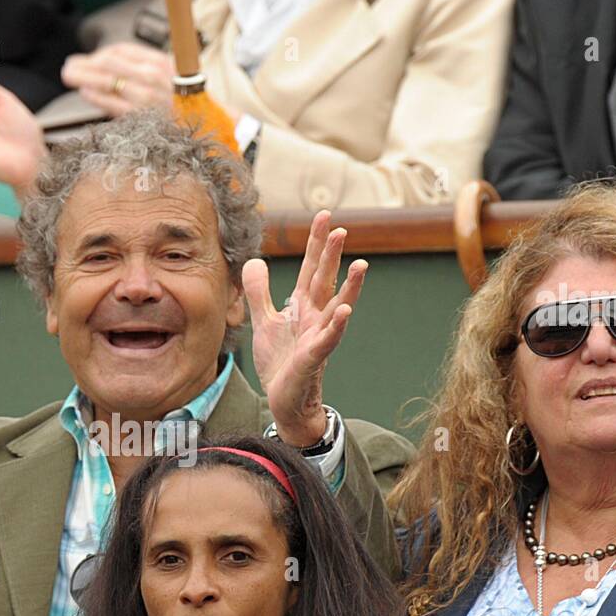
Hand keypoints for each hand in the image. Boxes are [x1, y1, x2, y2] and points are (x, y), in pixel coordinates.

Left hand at [61, 42, 173, 117]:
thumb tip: (101, 64)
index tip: (86, 60)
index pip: (122, 50)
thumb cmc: (178, 106)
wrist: (201, 129)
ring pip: (110, 81)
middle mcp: (154, 77)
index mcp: (159, 62)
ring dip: (85, 78)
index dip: (99, 54)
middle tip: (68, 68)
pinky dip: (98, 97)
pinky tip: (85, 92)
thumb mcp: (165, 79)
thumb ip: (138, 70)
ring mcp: (149, 97)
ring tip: (69, 76)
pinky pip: (115, 104)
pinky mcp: (143, 117)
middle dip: (86, 64)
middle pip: (111, 63)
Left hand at [245, 211, 365, 446]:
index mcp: (302, 306)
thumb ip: (258, 292)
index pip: (310, 268)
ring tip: (361, 265)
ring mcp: (317, 336)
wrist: (283, 400)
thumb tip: (254, 261)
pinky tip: (345, 311)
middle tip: (341, 228)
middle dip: (331, 256)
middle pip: (324, 280)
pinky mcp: (314, 358)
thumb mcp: (264, 321)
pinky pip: (328, 340)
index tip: (324, 216)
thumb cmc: (279, 361)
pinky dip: (337, 326)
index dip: (316, 243)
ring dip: (349, 287)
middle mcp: (314, 317)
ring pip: (336, 307)